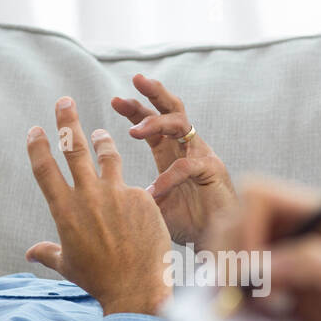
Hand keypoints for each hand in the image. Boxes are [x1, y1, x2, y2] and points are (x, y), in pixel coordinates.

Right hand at [24, 97, 172, 314]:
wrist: (136, 289)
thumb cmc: (99, 280)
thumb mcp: (68, 265)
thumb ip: (47, 253)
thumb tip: (29, 254)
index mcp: (64, 210)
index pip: (44, 168)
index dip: (38, 146)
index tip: (36, 129)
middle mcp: (88, 196)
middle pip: (74, 147)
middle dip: (68, 121)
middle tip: (65, 101)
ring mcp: (117, 194)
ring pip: (108, 156)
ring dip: (102, 142)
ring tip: (100, 135)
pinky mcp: (142, 198)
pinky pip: (134, 188)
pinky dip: (130, 194)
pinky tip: (134, 209)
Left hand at [111, 74, 235, 246]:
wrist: (214, 241)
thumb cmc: (186, 223)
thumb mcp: (153, 204)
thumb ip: (135, 194)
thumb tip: (106, 193)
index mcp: (170, 151)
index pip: (152, 121)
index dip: (135, 109)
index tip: (115, 100)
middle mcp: (187, 147)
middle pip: (172, 108)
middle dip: (154, 92)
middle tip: (136, 80)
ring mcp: (202, 155)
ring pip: (181, 124)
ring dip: (157, 122)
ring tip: (134, 131)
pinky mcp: (213, 170)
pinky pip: (187, 165)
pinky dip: (168, 177)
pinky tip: (154, 190)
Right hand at [208, 177, 320, 320]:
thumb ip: (307, 263)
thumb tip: (255, 267)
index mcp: (310, 211)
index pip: (257, 197)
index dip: (246, 227)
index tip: (254, 266)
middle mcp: (288, 228)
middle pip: (231, 222)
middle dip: (229, 258)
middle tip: (241, 294)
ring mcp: (276, 257)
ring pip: (227, 254)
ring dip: (231, 280)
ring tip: (271, 307)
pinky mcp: (272, 287)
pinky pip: (235, 284)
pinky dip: (236, 299)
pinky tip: (268, 315)